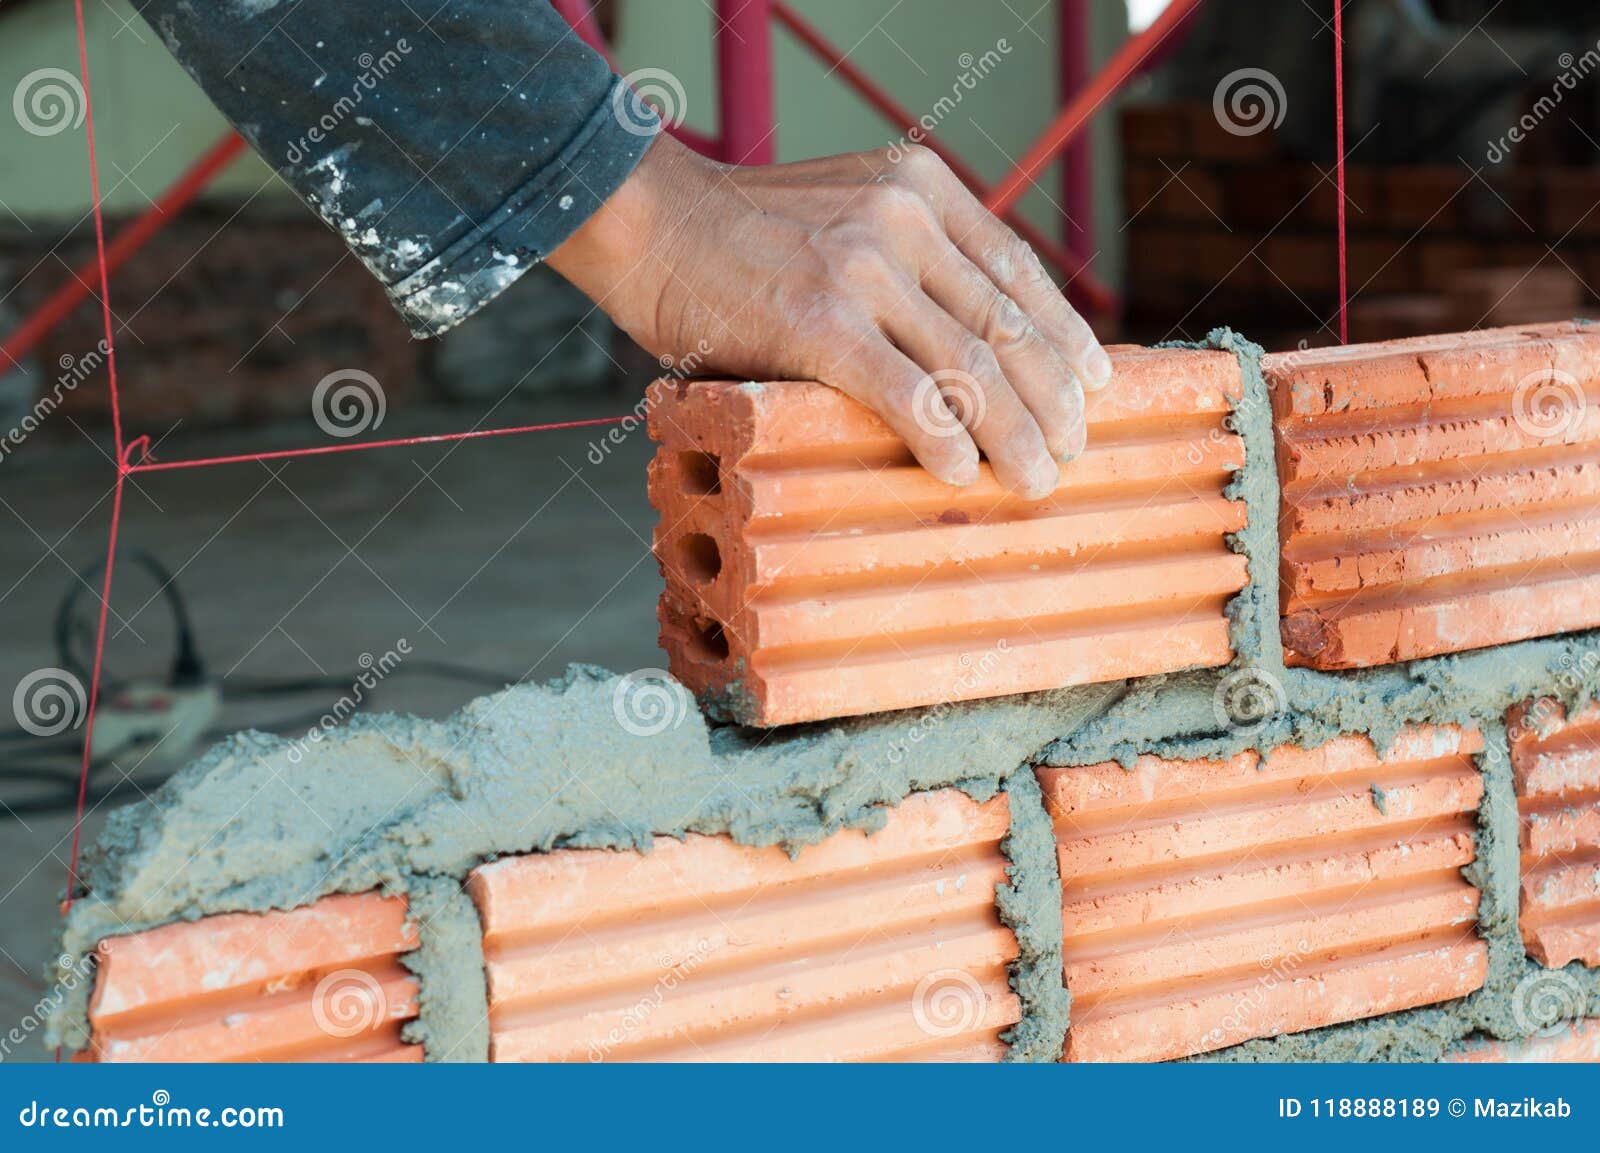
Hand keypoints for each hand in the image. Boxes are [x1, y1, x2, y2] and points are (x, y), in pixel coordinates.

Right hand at [548, 133, 1110, 497]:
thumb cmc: (740, 234)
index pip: (1017, 269)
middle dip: (1051, 400)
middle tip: (1070, 450)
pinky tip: (958, 473)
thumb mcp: (843, 209)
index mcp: (919, 187)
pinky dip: (943, 441)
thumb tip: (962, 343)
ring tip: (1034, 478)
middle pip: (1006, 324)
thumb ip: (905, 254)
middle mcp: (904, 220)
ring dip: (1013, 435)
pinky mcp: (820, 324)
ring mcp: (863, 270)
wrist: (649, 222)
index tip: (1093, 383)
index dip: (1065, 335)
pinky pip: (908, 395)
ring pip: (970, 367)